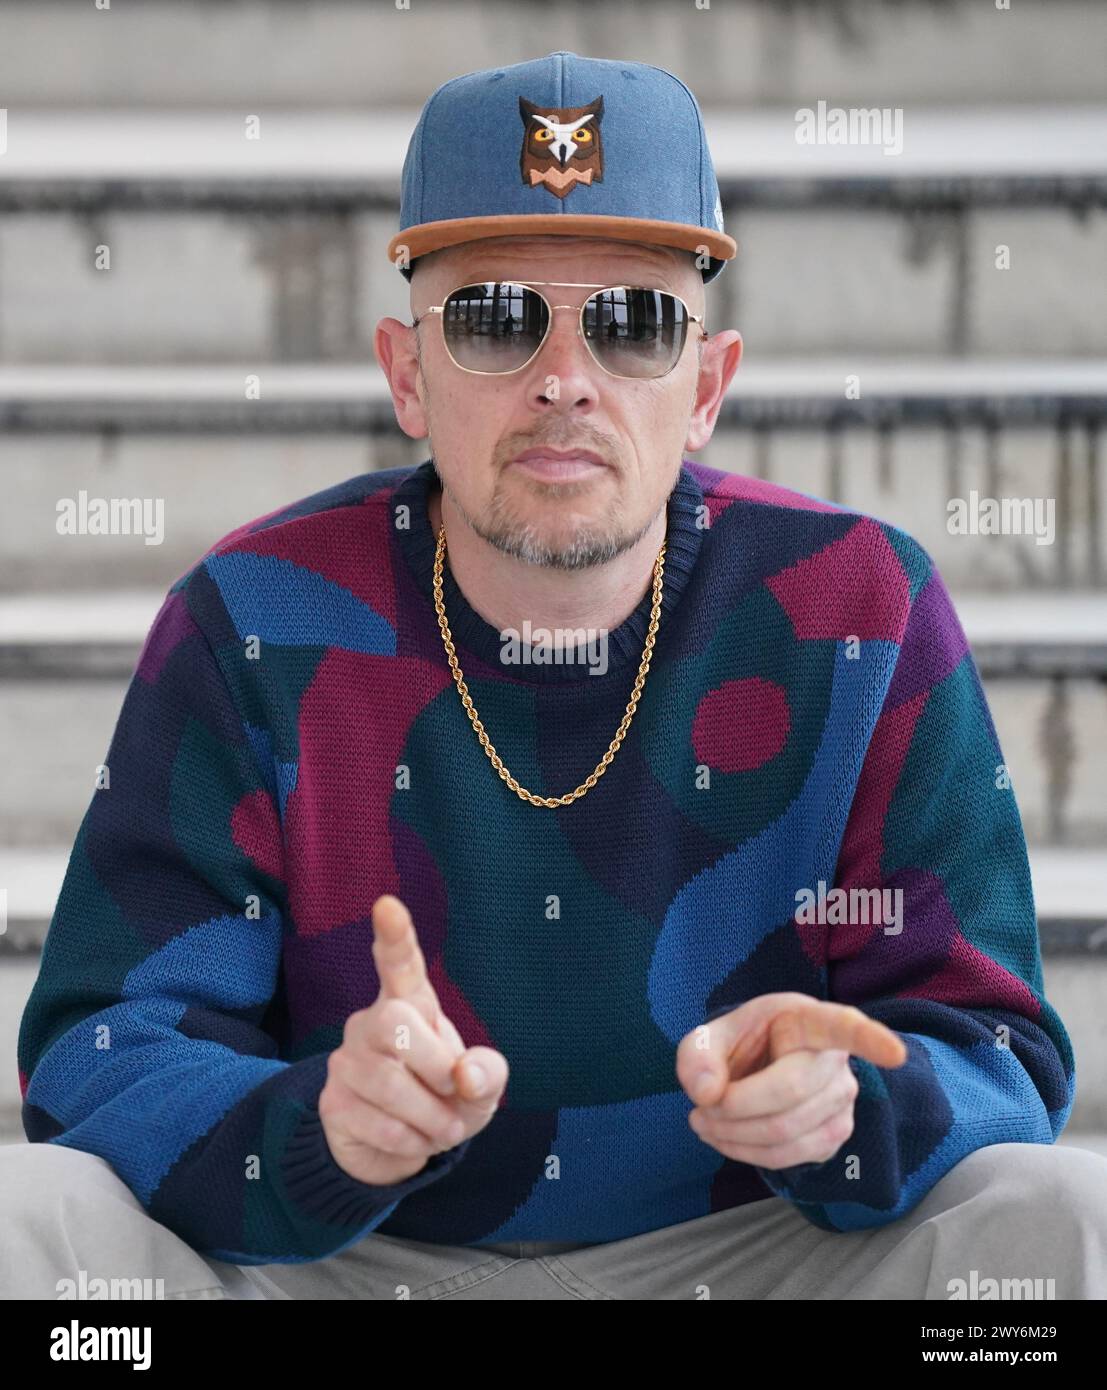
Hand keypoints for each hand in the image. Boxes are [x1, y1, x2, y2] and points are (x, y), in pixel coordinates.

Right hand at [319, 894, 508, 1185]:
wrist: (404, 1147)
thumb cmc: (446, 1099)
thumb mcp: (480, 1087)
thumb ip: (488, 1074)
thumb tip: (465, 1077)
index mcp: (411, 1004)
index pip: (400, 962)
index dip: (395, 935)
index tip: (387, 905)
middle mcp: (371, 1022)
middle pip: (394, 1023)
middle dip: (435, 1065)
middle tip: (454, 1093)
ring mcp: (346, 1059)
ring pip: (387, 1081)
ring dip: (430, 1116)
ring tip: (443, 1128)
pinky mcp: (333, 1101)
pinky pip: (376, 1122)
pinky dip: (410, 1141)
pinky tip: (414, 1139)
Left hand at [675, 992, 906, 1169]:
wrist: (754, 1070)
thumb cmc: (740, 1046)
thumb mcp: (709, 1038)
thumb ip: (697, 1056)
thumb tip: (708, 1094)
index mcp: (809, 1020)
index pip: (844, 1026)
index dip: (870, 1040)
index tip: (894, 1052)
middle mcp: (836, 1060)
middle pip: (791, 1091)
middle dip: (735, 1106)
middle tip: (700, 1107)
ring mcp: (842, 1101)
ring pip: (789, 1131)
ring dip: (734, 1135)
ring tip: (704, 1121)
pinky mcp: (834, 1135)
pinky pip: (791, 1155)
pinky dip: (748, 1152)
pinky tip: (729, 1137)